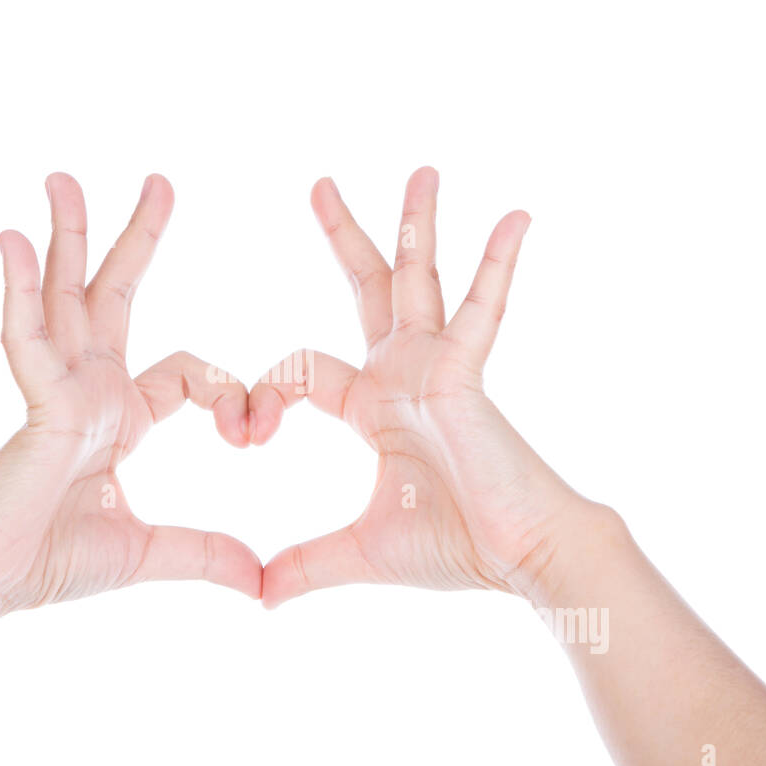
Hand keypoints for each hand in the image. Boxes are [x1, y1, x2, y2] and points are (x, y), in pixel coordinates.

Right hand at [0, 173, 259, 620]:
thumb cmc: (49, 563)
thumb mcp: (148, 552)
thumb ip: (204, 553)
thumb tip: (260, 583)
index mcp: (115, 415)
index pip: (187, 374)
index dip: (227, 393)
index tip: (251, 435)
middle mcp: (87, 390)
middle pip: (114, 295)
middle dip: (136, 238)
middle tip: (162, 180)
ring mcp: (57, 390)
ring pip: (63, 295)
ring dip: (66, 235)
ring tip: (64, 177)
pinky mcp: (34, 405)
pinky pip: (25, 338)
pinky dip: (17, 289)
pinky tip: (12, 237)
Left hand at [248, 167, 593, 607]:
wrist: (520, 559)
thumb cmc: (454, 546)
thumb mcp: (359, 552)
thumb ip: (306, 564)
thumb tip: (257, 597)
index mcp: (373, 402)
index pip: (299, 369)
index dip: (260, 394)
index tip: (245, 436)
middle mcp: (404, 372)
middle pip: (369, 287)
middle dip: (344, 236)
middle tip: (318, 182)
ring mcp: (436, 366)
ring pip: (420, 279)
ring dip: (417, 225)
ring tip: (421, 168)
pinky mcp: (467, 375)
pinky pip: (480, 311)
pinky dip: (498, 267)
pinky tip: (518, 217)